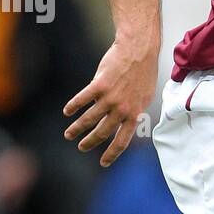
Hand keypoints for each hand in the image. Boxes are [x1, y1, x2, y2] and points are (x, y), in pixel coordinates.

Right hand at [63, 36, 158, 167]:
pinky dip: (73, 107)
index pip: (123, 140)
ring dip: (77, 128)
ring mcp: (110, 98)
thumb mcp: (146, 96)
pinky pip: (82, 100)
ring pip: (89, 119)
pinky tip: (67, 112)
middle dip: (90, 142)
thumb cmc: (143, 72)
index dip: (112, 153)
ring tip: (69, 134)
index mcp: (135, 113)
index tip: (103, 163)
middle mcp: (122, 109)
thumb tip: (127, 122)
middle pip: (102, 132)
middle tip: (82, 148)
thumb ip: (135, 110)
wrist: (138, 51)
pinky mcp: (99, 85)